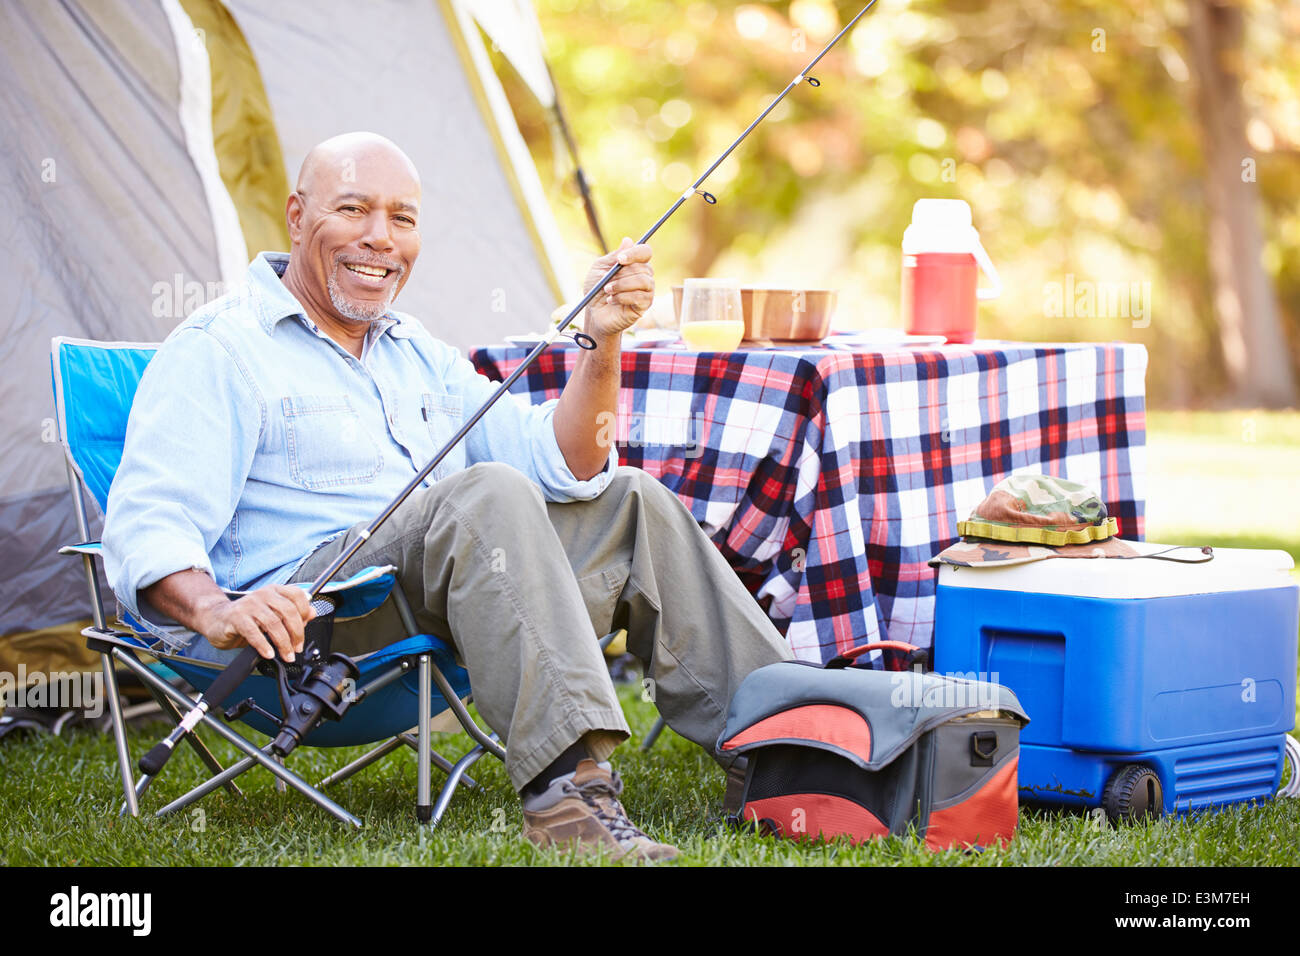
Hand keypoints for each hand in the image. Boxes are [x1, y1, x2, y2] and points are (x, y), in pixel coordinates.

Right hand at [200, 584, 315, 660]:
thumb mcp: (272, 615)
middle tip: (296, 648)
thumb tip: (313, 613)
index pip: (297, 596)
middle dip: (296, 633)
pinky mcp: (237, 617)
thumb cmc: (246, 619)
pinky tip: (268, 653)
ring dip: (283, 643)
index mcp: (275, 591)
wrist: (216, 620)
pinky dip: (264, 645)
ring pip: (273, 623)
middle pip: (288, 611)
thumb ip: (292, 614)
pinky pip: (254, 632)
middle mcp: (263, 594)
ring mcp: (249, 605)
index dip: (305, 613)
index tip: (305, 630)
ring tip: (286, 655)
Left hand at [582, 237, 654, 337]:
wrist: (594, 313)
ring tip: (607, 291)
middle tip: (606, 282)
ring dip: (621, 285)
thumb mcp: (599, 269)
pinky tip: (612, 300)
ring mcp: (646, 290)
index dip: (635, 253)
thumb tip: (628, 240)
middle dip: (622, 274)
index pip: (645, 252)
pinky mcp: (645, 305)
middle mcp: (644, 275)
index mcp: (634, 263)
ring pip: (643, 281)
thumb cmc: (596, 290)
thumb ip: (613, 256)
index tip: (620, 259)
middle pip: (643, 267)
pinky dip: (623, 297)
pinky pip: (640, 296)